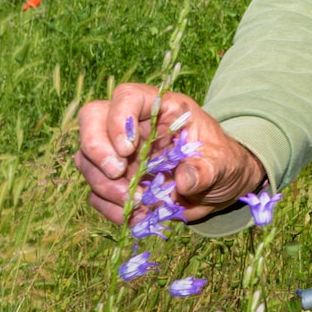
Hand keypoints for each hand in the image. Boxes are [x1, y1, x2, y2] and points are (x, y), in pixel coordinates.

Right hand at [74, 83, 265, 226]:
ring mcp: (120, 154)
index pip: (127, 96)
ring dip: (104, 184)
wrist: (220, 187)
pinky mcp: (116, 181)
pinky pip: (96, 192)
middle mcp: (134, 126)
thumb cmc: (222, 163)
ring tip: (136, 202)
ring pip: (87, 159)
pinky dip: (109, 207)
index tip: (127, 149)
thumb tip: (184, 180)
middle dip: (97, 148)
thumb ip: (207, 170)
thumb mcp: (224, 164)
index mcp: (162, 109)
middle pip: (92, 119)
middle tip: (118, 173)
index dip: (118, 118)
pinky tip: (135, 216)